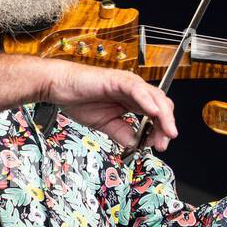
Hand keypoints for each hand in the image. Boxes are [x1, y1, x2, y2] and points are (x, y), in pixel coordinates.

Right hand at [45, 63, 177, 151]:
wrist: (60, 88)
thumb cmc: (79, 100)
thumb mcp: (105, 125)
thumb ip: (122, 133)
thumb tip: (135, 144)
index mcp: (132, 100)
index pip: (156, 115)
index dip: (160, 131)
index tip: (158, 146)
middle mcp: (134, 91)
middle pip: (161, 105)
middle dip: (166, 126)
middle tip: (164, 144)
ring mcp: (128, 83)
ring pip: (155, 97)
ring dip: (164, 116)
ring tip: (166, 132)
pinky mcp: (119, 79)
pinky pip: (138, 90)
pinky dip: (148, 101)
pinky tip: (154, 113)